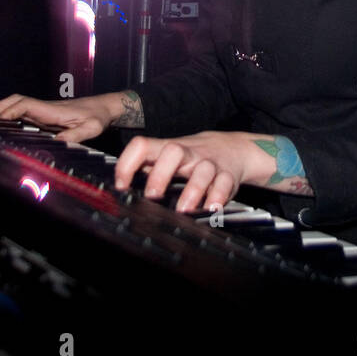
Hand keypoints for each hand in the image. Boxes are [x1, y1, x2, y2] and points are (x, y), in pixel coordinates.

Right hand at [0, 92, 120, 143]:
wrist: (106, 107)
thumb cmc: (99, 116)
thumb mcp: (92, 128)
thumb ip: (75, 135)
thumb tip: (57, 144)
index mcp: (53, 109)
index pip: (25, 105)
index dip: (10, 111)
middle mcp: (45, 108)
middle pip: (15, 101)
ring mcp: (44, 111)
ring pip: (17, 106)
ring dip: (0, 110)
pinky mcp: (45, 116)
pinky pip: (22, 113)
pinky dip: (8, 116)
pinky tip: (1, 125)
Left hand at [115, 131, 273, 212]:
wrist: (234, 149)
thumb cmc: (193, 157)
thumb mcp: (169, 157)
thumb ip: (148, 168)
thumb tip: (122, 188)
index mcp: (167, 149)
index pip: (142, 146)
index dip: (128, 163)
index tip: (122, 185)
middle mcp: (188, 153)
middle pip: (173, 152)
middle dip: (161, 174)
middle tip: (153, 196)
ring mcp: (209, 163)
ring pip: (203, 170)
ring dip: (193, 190)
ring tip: (184, 209)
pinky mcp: (228, 175)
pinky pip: (225, 183)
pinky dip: (218, 197)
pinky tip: (211, 208)